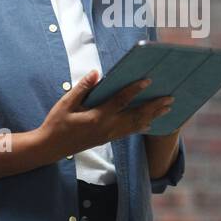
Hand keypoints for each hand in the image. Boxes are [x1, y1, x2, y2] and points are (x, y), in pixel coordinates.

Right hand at [36, 70, 174, 157]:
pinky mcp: (107, 139)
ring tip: (167, 108)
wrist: (50, 147)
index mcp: (97, 117)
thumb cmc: (57, 123)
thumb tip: (97, 73)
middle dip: (154, 106)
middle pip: (136, 116)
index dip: (135, 90)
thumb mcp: (66, 103)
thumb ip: (82, 88)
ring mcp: (109, 135)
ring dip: (152, 115)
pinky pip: (129, 132)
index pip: (120, 101)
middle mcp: (107, 128)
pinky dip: (142, 126)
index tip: (148, 80)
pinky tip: (150, 122)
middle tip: (170, 98)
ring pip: (136, 125)